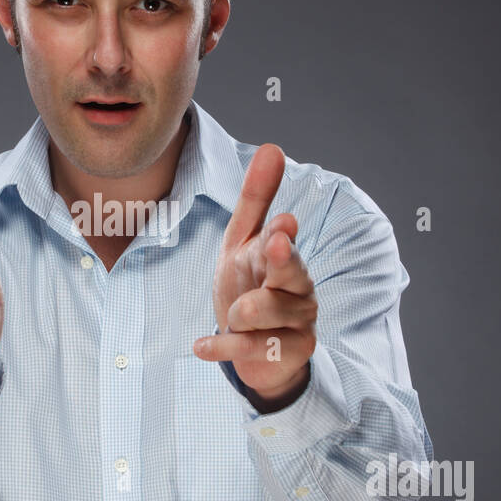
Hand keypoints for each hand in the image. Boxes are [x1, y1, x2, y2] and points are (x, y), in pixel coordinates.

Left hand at [193, 143, 316, 411]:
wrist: (264, 351)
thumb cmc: (253, 287)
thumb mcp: (244, 244)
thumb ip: (256, 200)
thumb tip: (273, 147)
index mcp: (284, 256)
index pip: (283, 240)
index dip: (281, 233)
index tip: (280, 224)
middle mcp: (299, 287)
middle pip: (292, 272)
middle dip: (283, 259)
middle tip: (275, 244)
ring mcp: (298, 321)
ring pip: (269, 311)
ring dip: (243, 312)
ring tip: (231, 313)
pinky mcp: (291, 353)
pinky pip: (255, 348)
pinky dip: (225, 347)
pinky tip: (201, 344)